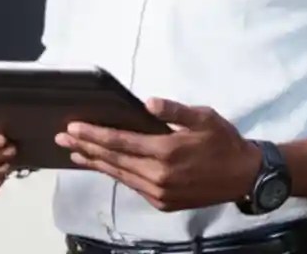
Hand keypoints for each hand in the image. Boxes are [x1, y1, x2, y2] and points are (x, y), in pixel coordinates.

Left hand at [55, 98, 261, 211]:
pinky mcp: (163, 203)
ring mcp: (160, 193)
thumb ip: (174, 110)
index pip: (120, 142)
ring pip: (119, 175)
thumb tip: (147, 103)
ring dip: (95, 163)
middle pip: (113, 159)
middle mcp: (159, 176)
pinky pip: (132, 186)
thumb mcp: (204, 117)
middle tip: (62, 137)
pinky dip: (115, 174)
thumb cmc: (224, 141)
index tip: (73, 127)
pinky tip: (104, 166)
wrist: (244, 176)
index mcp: (167, 151)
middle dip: (86, 147)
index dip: (94, 134)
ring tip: (75, 153)